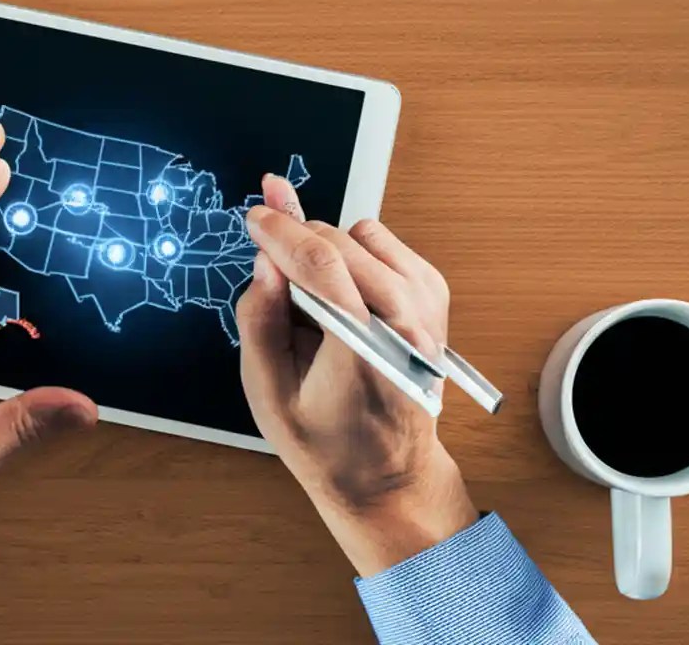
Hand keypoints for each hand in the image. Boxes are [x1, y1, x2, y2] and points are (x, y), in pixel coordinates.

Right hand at [236, 175, 476, 576]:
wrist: (389, 473)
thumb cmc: (325, 444)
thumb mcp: (269, 395)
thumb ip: (260, 323)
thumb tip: (265, 261)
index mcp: (362, 353)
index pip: (320, 264)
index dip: (281, 231)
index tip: (255, 214)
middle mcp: (406, 324)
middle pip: (340, 243)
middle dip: (294, 237)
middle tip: (264, 250)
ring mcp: (427, 308)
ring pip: (362, 236)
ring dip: (326, 249)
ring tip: (308, 293)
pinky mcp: (433, 298)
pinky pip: (384, 245)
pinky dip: (354, 253)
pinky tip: (339, 290)